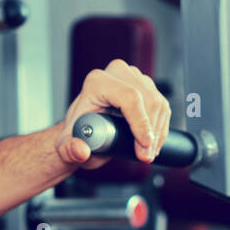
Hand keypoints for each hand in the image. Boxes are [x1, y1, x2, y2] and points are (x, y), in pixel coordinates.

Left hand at [56, 59, 170, 169]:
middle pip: (148, 100)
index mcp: (97, 82)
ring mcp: (133, 77)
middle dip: (151, 132)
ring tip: (148, 153)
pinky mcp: (145, 86)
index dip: (140, 122)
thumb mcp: (67, 145)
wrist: (84, 130)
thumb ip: (69, 150)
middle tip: (145, 155)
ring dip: (158, 132)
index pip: (129, 97)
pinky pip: (162, 106)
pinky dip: (161, 127)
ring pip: (158, 103)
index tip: (143, 145)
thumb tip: (81, 151)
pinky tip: (153, 143)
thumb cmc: (76, 134)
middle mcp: (116, 74)